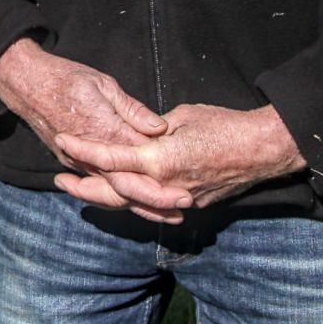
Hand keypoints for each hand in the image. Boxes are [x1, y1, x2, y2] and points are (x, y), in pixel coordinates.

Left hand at [55, 103, 307, 222]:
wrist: (262, 150)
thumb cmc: (223, 125)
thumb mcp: (181, 117)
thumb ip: (154, 130)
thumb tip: (138, 135)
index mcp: (159, 159)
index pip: (111, 157)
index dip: (84, 150)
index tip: (62, 141)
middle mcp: (164, 184)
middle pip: (113, 192)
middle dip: (84, 187)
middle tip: (60, 181)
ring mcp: (178, 198)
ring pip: (132, 203)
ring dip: (104, 197)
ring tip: (80, 189)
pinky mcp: (190, 203)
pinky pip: (152, 205)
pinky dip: (131, 201)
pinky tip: (117, 196)